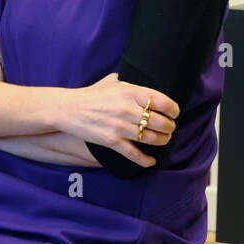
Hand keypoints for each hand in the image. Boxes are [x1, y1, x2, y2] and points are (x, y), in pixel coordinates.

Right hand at [55, 73, 179, 167]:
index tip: (174, 113)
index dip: (173, 109)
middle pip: (161, 122)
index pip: (162, 102)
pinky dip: (145, 160)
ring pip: (152, 138)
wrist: (69, 109)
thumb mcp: (112, 81)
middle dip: (170, 127)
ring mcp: (120, 126)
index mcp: (130, 91)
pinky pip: (134, 154)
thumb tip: (144, 81)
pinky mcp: (112, 141)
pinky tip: (151, 162)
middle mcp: (127, 109)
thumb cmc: (91, 94)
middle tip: (170, 128)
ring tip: (164, 139)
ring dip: (162, 141)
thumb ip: (129, 82)